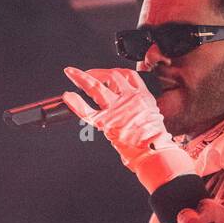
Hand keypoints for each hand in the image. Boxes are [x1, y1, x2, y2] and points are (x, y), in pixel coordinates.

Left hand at [62, 66, 196, 193]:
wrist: (154, 150)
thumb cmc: (155, 140)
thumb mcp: (154, 115)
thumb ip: (143, 108)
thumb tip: (134, 110)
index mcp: (142, 96)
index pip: (128, 75)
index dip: (116, 72)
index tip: (109, 74)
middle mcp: (128, 98)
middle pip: (111, 76)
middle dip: (97, 72)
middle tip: (87, 73)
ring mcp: (115, 108)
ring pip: (95, 86)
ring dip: (81, 78)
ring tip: (71, 74)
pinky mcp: (105, 121)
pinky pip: (86, 109)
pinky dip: (75, 102)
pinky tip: (68, 96)